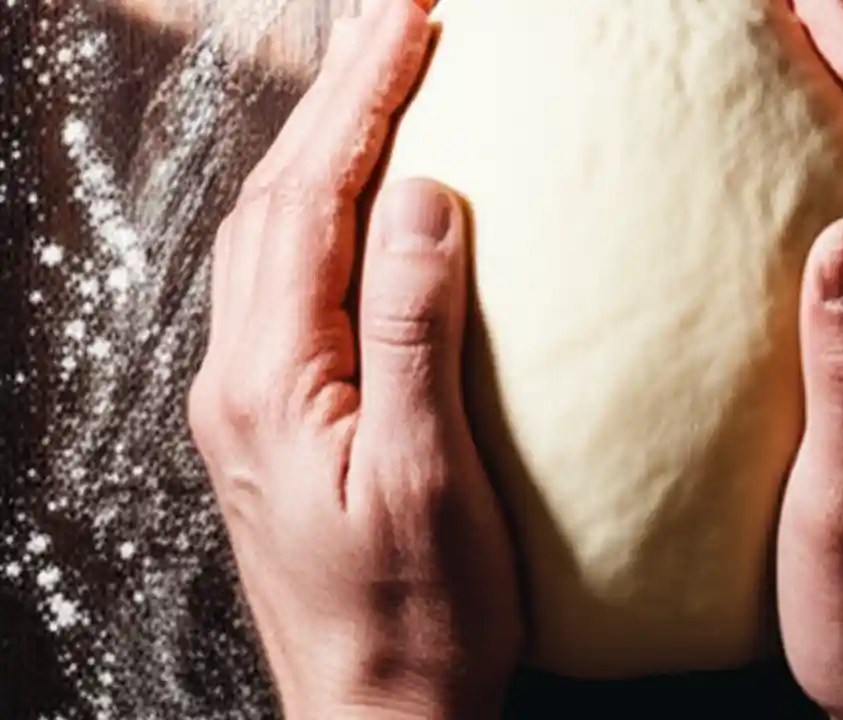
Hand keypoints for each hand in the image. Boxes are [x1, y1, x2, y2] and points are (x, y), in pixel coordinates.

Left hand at [187, 2, 519, 717]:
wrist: (376, 718)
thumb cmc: (420, 618)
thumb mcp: (433, 479)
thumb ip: (415, 330)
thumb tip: (426, 197)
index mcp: (272, 384)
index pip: (310, 199)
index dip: (364, 98)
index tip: (417, 21)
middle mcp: (239, 379)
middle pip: (275, 199)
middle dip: (336, 95)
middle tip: (400, 19)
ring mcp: (248, 401)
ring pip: (269, 236)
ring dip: (321, 147)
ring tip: (379, 82)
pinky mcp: (274, 423)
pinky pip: (284, 284)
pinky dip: (320, 214)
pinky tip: (360, 201)